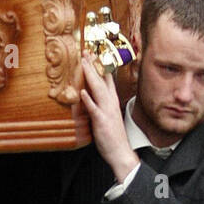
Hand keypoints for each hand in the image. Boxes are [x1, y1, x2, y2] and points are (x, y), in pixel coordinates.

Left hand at [79, 53, 137, 179]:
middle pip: (102, 80)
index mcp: (112, 100)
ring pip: (98, 89)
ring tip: (84, 63)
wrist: (120, 151)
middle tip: (86, 52)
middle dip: (94, 65)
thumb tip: (91, 95)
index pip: (107, 79)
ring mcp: (106, 111)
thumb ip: (100, 104)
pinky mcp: (102, 121)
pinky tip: (82, 92)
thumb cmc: (113, 135)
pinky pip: (94, 109)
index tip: (94, 54)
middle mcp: (110, 103)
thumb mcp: (107, 115)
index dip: (100, 66)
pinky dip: (88, 100)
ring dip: (91, 75)